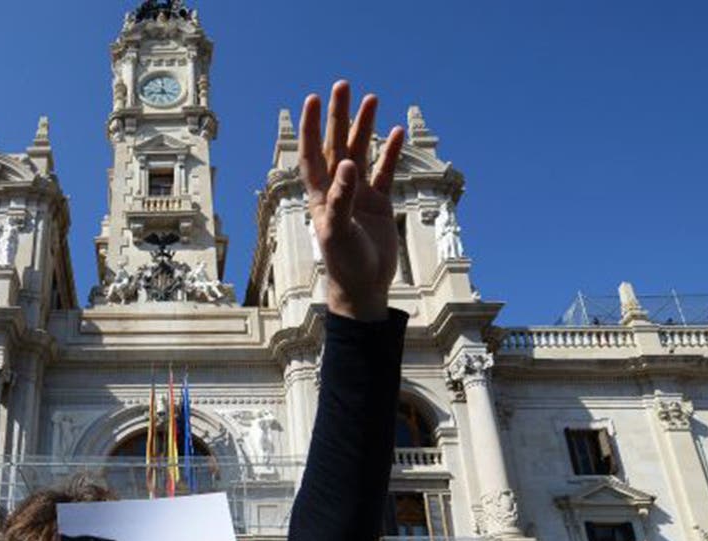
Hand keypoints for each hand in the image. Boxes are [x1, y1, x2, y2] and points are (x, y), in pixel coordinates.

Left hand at [299, 80, 404, 321]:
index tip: (312, 99)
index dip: (310, 126)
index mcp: (321, 194)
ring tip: (373, 98)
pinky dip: (390, 153)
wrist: (363, 287)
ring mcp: (358, 195)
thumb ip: (342, 197)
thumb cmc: (344, 263)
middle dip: (339, 115)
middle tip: (343, 85)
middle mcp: (338, 190)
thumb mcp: (339, 230)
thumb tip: (346, 163)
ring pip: (361, 152)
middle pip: (336, 143)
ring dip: (366, 127)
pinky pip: (384, 172)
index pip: (312, 153)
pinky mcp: (378, 204)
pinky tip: (397, 133)